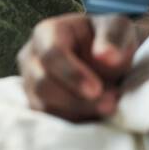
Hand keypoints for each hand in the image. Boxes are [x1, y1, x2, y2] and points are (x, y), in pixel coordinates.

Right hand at [18, 13, 136, 120]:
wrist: (106, 58)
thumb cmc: (109, 39)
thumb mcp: (118, 28)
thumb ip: (113, 37)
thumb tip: (107, 56)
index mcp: (47, 32)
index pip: (51, 54)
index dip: (72, 74)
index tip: (97, 89)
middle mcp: (32, 57)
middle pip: (43, 84)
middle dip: (76, 99)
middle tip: (110, 103)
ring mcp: (30, 82)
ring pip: (44, 106)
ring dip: (78, 112)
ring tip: (108, 106)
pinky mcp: (36, 103)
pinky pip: (49, 120)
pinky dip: (74, 121)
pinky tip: (95, 113)